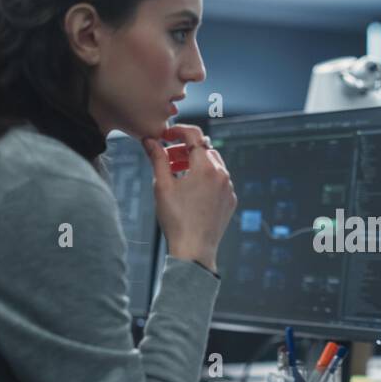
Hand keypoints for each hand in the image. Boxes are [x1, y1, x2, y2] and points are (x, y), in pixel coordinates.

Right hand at [143, 124, 235, 272]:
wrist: (194, 250)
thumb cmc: (176, 219)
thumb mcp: (162, 186)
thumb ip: (158, 159)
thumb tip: (150, 141)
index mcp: (205, 168)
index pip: (194, 136)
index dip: (178, 131)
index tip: (165, 136)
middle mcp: (222, 175)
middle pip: (204, 150)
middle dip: (185, 150)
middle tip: (168, 159)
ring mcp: (228, 188)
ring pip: (214, 165)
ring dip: (196, 164)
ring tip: (178, 175)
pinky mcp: (230, 200)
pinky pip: (219, 181)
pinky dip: (206, 178)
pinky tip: (191, 190)